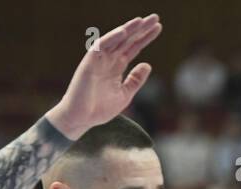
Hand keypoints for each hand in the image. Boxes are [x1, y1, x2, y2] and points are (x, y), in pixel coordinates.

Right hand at [49, 15, 162, 137]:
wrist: (82, 119)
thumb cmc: (100, 108)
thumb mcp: (125, 94)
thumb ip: (135, 80)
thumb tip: (147, 65)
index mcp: (117, 66)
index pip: (133, 47)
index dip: (145, 38)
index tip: (158, 28)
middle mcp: (108, 60)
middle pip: (127, 40)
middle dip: (141, 29)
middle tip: (155, 17)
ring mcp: (99, 60)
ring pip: (115, 40)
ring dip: (128, 29)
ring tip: (142, 21)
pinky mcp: (89, 63)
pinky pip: (100, 46)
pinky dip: (112, 38)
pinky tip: (124, 31)